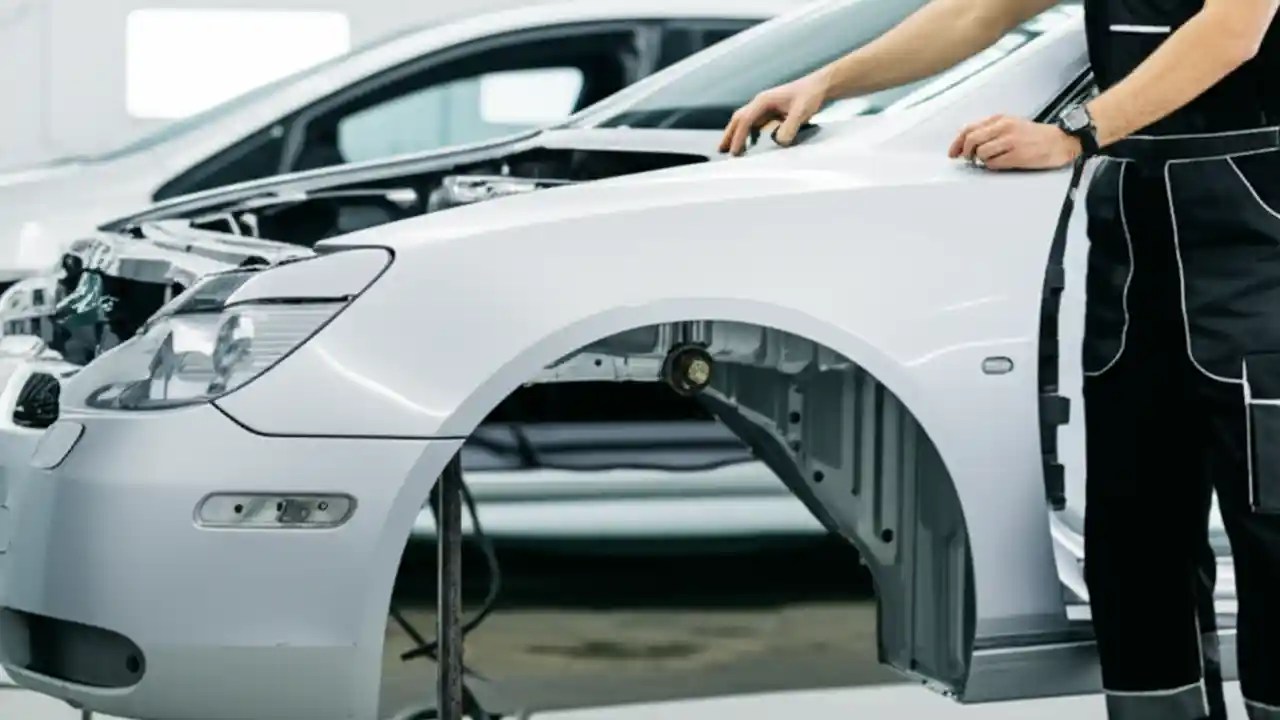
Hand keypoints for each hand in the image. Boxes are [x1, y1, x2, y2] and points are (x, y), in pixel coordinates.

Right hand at [719, 73, 828, 155]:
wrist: (820, 86)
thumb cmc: (810, 95)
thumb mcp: (801, 112)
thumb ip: (790, 127)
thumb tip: (779, 141)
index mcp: (764, 101)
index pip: (745, 121)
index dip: (738, 137)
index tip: (734, 152)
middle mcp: (761, 102)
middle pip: (739, 119)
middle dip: (729, 135)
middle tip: (721, 150)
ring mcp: (766, 107)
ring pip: (745, 121)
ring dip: (737, 134)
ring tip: (732, 150)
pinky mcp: (773, 111)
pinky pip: (756, 123)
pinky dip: (749, 133)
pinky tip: (752, 143)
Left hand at [948, 114, 1081, 169]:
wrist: (1060, 140)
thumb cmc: (1035, 135)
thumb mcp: (1011, 125)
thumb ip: (990, 131)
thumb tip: (967, 143)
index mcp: (1000, 119)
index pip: (969, 129)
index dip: (957, 143)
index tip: (953, 152)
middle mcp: (1003, 128)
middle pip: (971, 140)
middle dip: (965, 153)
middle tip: (968, 159)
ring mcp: (1010, 141)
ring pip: (980, 153)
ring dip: (981, 160)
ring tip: (991, 160)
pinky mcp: (1017, 156)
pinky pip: (993, 164)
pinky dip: (992, 166)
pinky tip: (1001, 163)